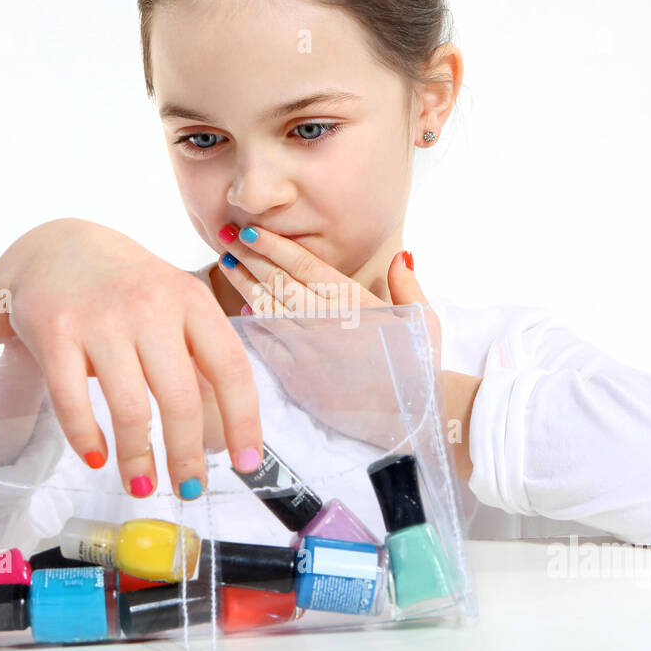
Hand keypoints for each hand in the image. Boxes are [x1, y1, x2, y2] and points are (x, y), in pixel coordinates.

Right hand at [0, 218, 263, 499]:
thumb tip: (225, 432)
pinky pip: (73, 400)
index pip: (230, 367)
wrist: (56, 248)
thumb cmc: (130, 290)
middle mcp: (150, 307)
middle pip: (180, 397)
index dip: (244, 420)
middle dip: (187, 455)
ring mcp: (100, 319)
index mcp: (192, 301)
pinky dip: (86, 438)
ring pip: (129, 407)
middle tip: (190, 489)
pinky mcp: (55, 332)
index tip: (248, 462)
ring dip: (138, 458)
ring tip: (143, 485)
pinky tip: (97, 458)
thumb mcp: (175, 307)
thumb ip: (200, 358)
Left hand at [215, 226, 442, 448]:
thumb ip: (407, 285)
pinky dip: (253, 326)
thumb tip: (401, 255)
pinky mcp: (298, 376)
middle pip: (278, 281)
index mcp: (354, 301)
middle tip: (226, 236)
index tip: (253, 231)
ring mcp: (308, 348)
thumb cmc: (418, 368)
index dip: (275, 245)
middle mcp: (326, 320)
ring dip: (244, 284)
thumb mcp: (424, 320)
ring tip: (226, 264)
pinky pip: (267, 344)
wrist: (409, 418)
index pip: (304, 264)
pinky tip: (243, 311)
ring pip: (267, 308)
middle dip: (249, 256)